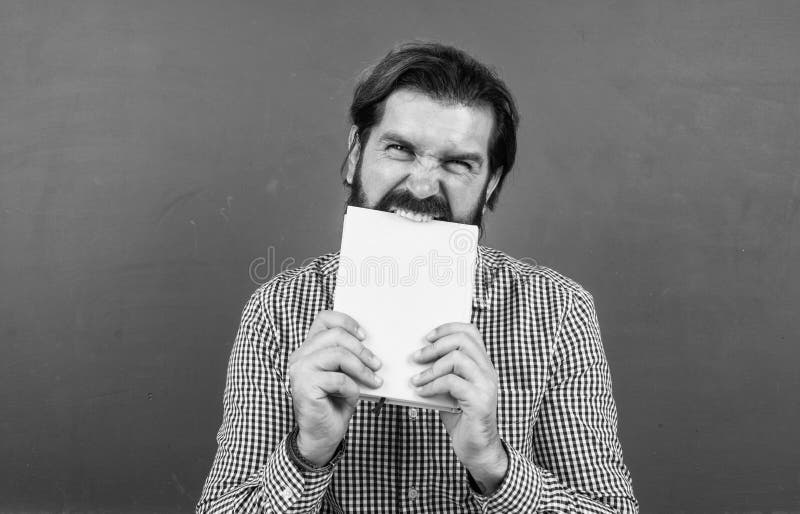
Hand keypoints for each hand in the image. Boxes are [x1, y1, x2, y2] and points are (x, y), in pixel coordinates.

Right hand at [287, 310, 381, 465]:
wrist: (322, 436)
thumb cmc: (335, 404)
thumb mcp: (344, 375)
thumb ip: (349, 357)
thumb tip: (372, 343)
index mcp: (308, 349)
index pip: (324, 319)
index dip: (346, 321)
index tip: (365, 336)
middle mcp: (300, 356)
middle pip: (335, 335)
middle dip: (361, 349)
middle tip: (378, 364)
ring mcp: (300, 370)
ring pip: (337, 354)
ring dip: (361, 368)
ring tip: (374, 380)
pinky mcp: (304, 386)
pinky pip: (338, 379)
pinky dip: (352, 388)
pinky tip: (353, 397)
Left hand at [411, 322, 507, 493]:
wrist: (477, 449)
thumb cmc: (461, 418)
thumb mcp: (450, 390)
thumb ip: (441, 372)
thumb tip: (416, 358)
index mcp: (482, 364)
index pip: (470, 331)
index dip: (447, 328)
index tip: (427, 337)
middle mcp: (488, 371)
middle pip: (464, 340)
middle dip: (435, 346)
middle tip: (416, 357)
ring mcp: (486, 385)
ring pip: (458, 358)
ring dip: (431, 367)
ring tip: (416, 379)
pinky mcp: (480, 401)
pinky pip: (453, 382)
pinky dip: (432, 385)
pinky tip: (422, 393)